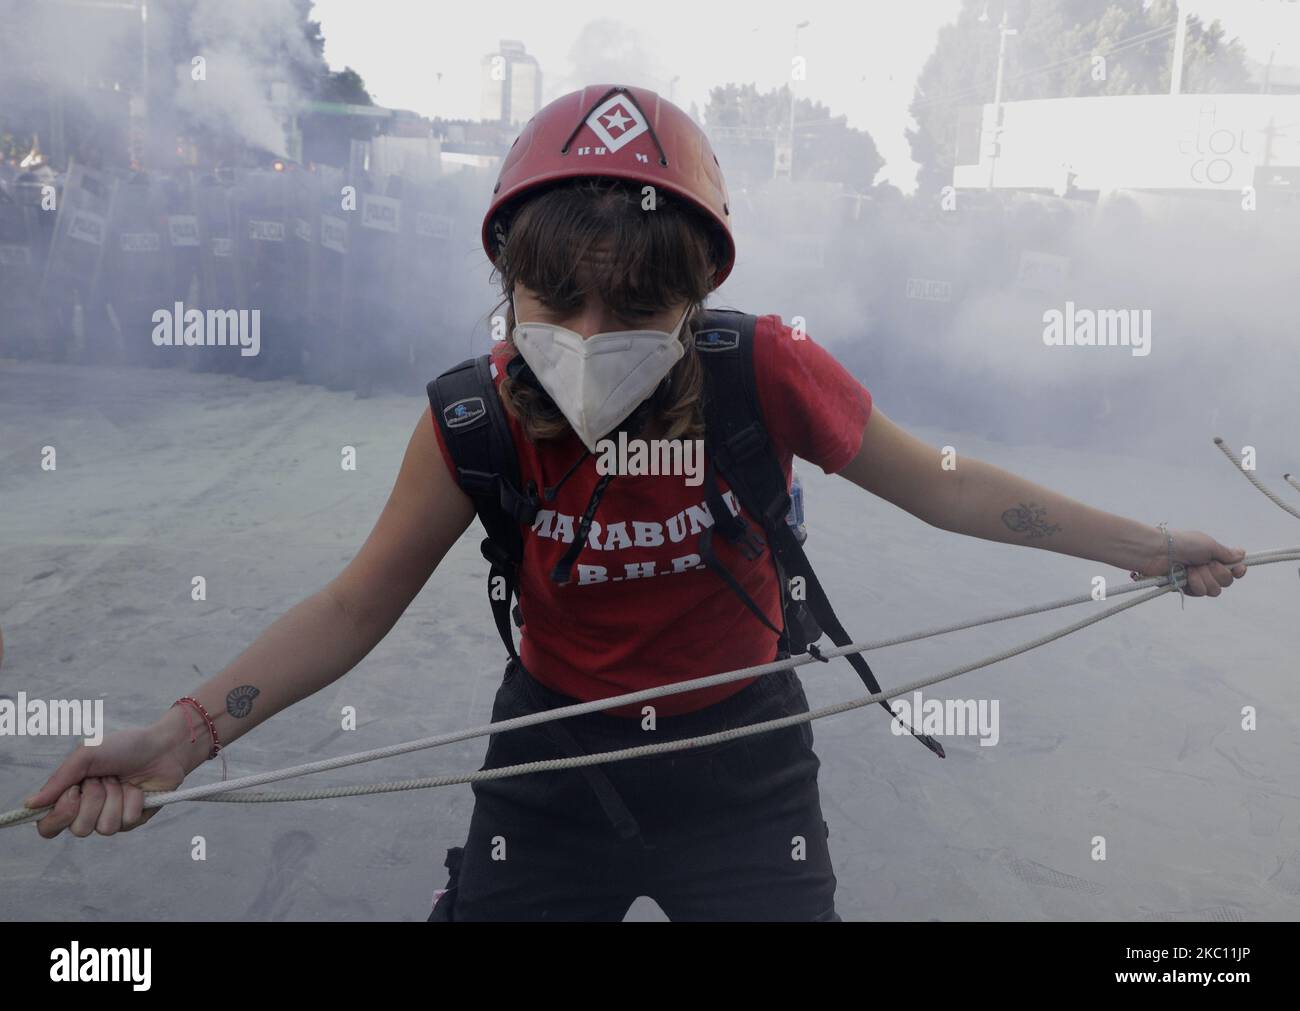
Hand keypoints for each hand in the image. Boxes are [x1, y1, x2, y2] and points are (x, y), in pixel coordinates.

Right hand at [24, 724, 188, 838]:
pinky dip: (134, 800)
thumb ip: (59, 780)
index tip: (73, 793)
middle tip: (105, 778)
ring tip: (122, 781)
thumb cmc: (123, 747)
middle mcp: (88, 812)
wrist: (161, 746)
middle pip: (78, 829)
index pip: (48, 826)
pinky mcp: (134, 820)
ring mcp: (112, 818)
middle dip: (94, 800)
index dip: (58, 817)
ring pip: (104, 828)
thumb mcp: (86, 755)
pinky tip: (138, 788)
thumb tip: (30, 804)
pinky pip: (127, 822)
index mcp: (71, 797)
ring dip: (115, 798)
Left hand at [1130, 528, 1246, 597]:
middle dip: (1218, 573)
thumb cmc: (1183, 544)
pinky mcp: (1186, 589)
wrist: (1159, 552)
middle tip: (1206, 563)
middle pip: (1227, 582)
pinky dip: (1195, 583)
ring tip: (1192, 568)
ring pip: (1215, 590)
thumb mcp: (1209, 545)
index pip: (1234, 569)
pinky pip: (1201, 593)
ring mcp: (1197, 580)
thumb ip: (1226, 553)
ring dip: (1205, 578)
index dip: (1238, 571)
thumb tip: (1242, 554)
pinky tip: (1186, 575)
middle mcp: (1207, 569)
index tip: (1238, 569)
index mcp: (1214, 556)